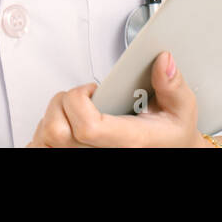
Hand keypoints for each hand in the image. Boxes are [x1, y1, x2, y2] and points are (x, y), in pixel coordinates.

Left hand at [26, 51, 221, 147]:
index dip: (79, 101)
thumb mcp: (181, 109)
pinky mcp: (70, 159)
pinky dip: (43, 134)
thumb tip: (163, 62)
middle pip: (57, 131)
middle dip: (62, 102)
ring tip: (73, 112)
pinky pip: (40, 149)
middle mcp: (103, 154)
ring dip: (52, 117)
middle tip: (80, 98)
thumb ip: (173, 85)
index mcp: (128, 142)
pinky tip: (61, 127)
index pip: (87, 127)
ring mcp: (86, 158)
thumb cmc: (170, 136)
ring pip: (44, 139)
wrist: (170, 151)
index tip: (92, 90)